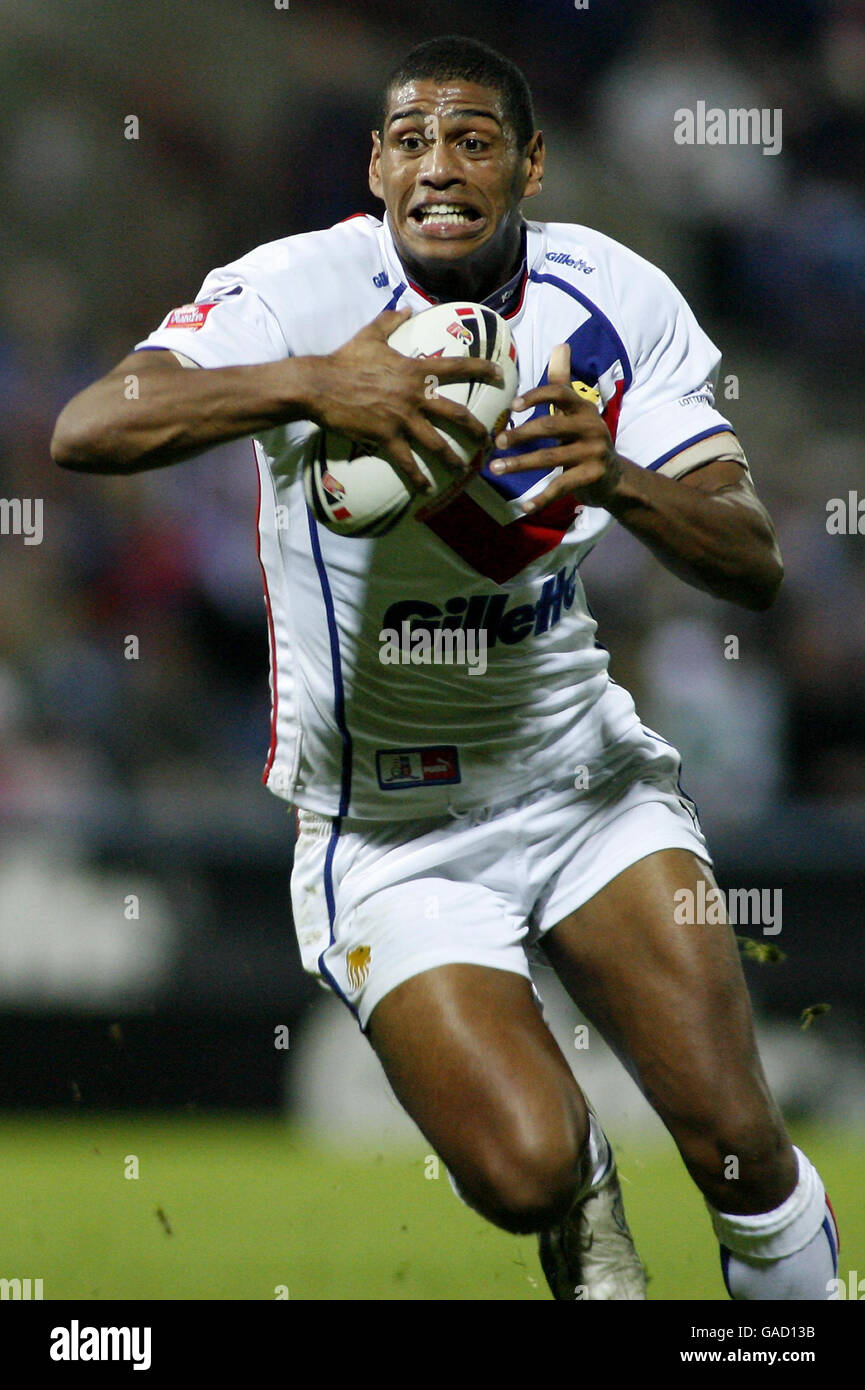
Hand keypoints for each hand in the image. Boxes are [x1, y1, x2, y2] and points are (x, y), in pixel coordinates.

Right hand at [305, 308, 505, 493]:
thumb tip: (406, 308)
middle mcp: (414, 396)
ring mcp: (402, 418)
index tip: (500, 374)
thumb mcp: (370, 335)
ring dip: (453, 459)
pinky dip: (418, 478)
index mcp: (415, 371)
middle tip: (487, 439)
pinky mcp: (386, 437)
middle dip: (476, 428)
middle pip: (456, 414)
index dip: (482, 370)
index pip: (457, 368)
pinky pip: (407, 462)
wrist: (320, 384)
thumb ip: (391, 321)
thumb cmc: (344, 359)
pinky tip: (426, 490)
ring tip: (463, 470)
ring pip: (437, 443)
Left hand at [490, 343, 622, 512]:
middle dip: (520, 434)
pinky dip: (541, 498)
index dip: (536, 396)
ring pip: (550, 458)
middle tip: (496, 441)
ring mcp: (594, 453)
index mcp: (584, 407)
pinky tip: (523, 506)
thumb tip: (561, 345)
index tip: (512, 406)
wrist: (615, 478)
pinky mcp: (592, 476)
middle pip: (550, 427)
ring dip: (519, 464)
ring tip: (495, 469)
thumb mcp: (576, 412)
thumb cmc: (585, 440)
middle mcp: (592, 427)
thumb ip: (563, 384)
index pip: (560, 393)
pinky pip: (560, 487)